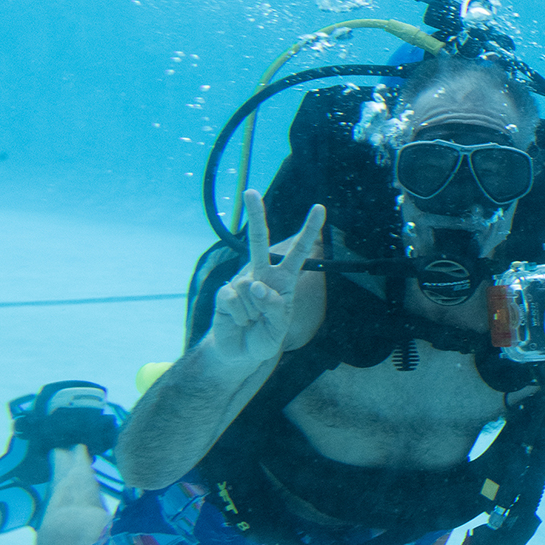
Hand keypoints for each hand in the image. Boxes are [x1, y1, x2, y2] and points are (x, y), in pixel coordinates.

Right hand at [212, 190, 325, 364]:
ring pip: (249, 289)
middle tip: (250, 192)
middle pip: (258, 241)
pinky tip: (239, 321)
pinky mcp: (224, 292)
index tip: (319, 207)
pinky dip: (239, 315)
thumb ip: (276, 308)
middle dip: (255, 215)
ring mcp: (241, 282)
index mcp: (284, 279)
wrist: (240, 352)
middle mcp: (262, 275)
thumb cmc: (265, 336)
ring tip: (252, 322)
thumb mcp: (279, 328)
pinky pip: (232, 299)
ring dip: (253, 313)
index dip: (309, 230)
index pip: (298, 252)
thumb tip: (257, 286)